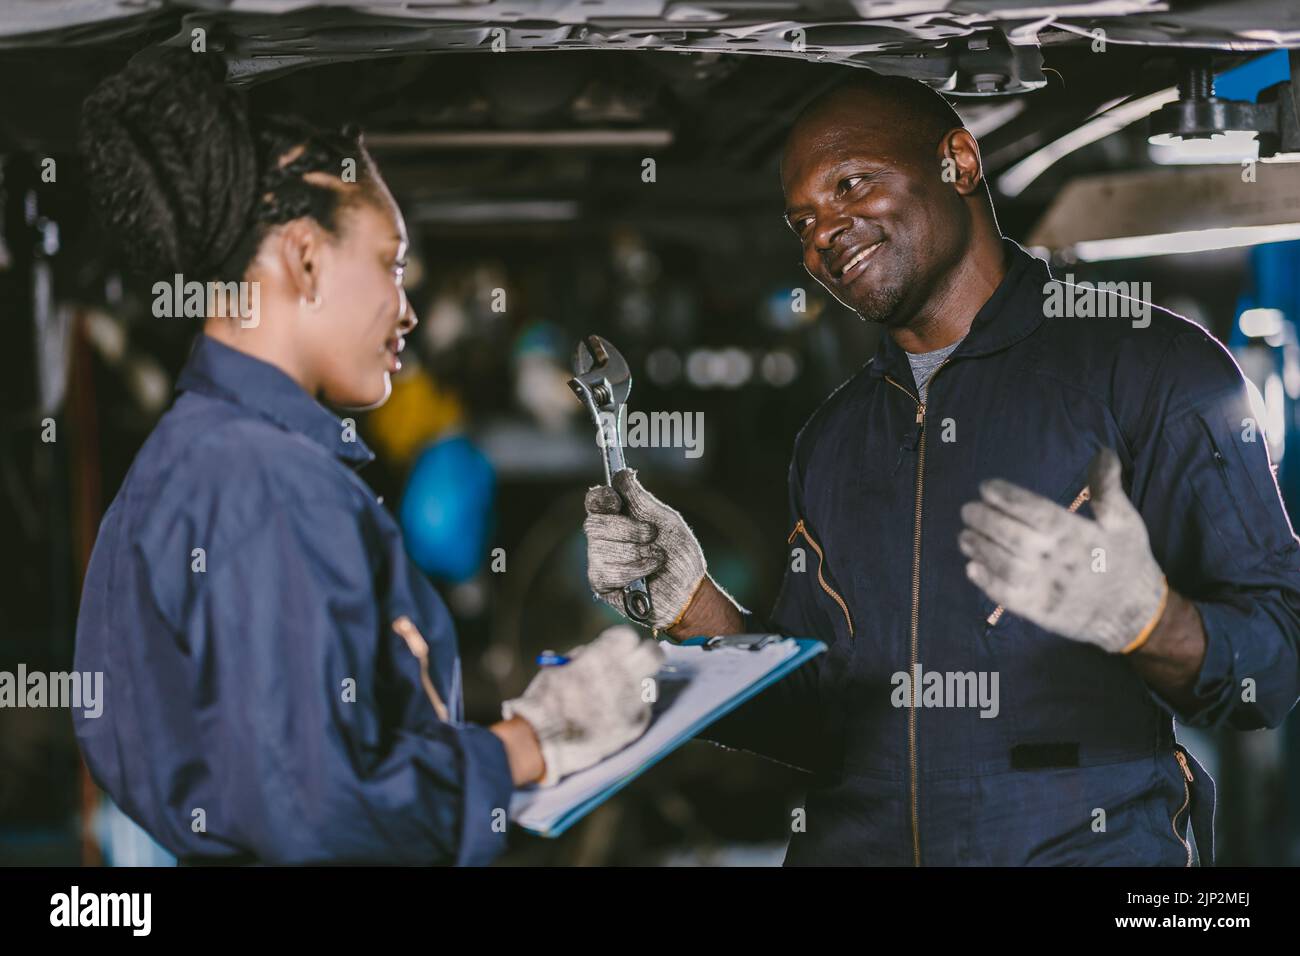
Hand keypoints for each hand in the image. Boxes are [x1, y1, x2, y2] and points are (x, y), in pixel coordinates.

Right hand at [501, 625, 664, 785]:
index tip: (614, 646)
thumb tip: (600, 652)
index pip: (628, 636)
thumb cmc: (544, 702)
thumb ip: (585, 657)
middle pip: (653, 655)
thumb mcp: (559, 668)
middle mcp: (622, 677)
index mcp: (600, 658)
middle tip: (634, 660)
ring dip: (638, 683)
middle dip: (644, 654)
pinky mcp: (635, 726)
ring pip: (651, 682)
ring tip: (618, 692)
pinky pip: (644, 709)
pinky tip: (615, 712)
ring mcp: (632, 703)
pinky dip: (633, 707)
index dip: (620, 640)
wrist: (542, 743)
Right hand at [583, 469, 706, 629]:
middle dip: (628, 529)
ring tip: (656, 557)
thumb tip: (622, 473)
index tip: (616, 501)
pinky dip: (634, 569)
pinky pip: (608, 570)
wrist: (689, 591)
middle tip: (651, 534)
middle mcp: (603, 537)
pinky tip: (649, 571)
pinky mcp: (601, 582)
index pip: (595, 501)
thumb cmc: (679, 555)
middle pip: (595, 523)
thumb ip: (642, 500)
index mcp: (618, 517)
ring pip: (601, 548)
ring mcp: (599, 559)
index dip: (601, 498)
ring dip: (636, 551)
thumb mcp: (666, 521)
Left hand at [959, 448, 1168, 653]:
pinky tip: (972, 567)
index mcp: (1079, 535)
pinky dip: (986, 582)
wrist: (1135, 614)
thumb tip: (1103, 452)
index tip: (986, 487)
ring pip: (1005, 565)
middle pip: (1013, 536)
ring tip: (964, 536)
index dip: (1008, 497)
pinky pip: (1007, 597)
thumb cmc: (1127, 560)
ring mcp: (1048, 588)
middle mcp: (1060, 561)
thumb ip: (1107, 488)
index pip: (1037, 511)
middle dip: (985, 520)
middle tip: (967, 510)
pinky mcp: (1041, 611)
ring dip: (980, 548)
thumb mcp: (1124, 522)